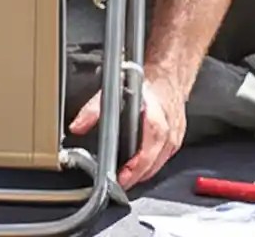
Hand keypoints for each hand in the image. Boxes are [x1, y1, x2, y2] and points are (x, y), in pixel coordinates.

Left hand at [68, 67, 187, 189]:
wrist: (169, 72)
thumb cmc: (147, 79)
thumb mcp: (116, 88)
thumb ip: (94, 109)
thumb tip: (78, 126)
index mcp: (156, 116)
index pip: (149, 147)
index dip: (136, 165)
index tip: (123, 177)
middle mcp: (169, 127)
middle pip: (156, 160)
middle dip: (138, 174)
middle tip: (120, 183)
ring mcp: (176, 134)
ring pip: (162, 161)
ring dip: (145, 172)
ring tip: (127, 178)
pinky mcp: (177, 138)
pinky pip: (165, 157)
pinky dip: (152, 164)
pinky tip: (140, 167)